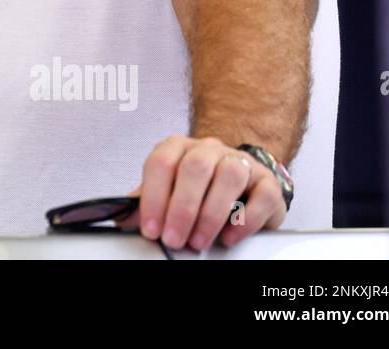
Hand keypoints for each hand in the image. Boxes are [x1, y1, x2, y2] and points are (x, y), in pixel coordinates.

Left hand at [115, 135, 286, 250]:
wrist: (240, 185)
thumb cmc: (198, 189)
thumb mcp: (168, 192)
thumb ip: (146, 201)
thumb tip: (120, 217)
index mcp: (178, 147)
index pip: (161, 163)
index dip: (153, 197)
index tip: (150, 229)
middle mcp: (209, 149)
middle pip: (194, 167)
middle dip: (181, 208)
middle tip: (174, 239)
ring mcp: (241, 162)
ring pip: (228, 176)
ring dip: (211, 213)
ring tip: (199, 241)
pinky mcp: (268, 182)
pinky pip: (261, 195)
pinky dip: (244, 219)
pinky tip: (229, 237)